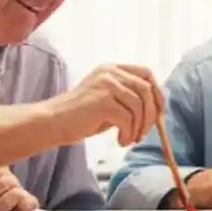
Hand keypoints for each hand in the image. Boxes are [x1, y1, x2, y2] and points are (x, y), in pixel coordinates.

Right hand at [49, 64, 164, 145]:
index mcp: (113, 68)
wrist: (52, 122)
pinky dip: (128, 133)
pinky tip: (120, 141)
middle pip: (146, 90)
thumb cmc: (81, 116)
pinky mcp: (102, 101)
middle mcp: (111, 72)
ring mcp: (106, 85)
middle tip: (144, 133)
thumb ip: (129, 97)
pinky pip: (128, 119)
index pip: (146, 74)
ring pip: (139, 106)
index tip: (159, 113)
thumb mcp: (108, 100)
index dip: (157, 93)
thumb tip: (158, 109)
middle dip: (151, 114)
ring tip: (130, 139)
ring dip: (139, 127)